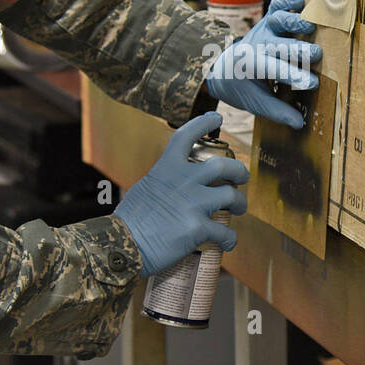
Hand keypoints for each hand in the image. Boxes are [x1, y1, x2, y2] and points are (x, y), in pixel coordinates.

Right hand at [114, 112, 249, 276]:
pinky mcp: (198, 228)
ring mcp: (193, 204)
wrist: (121, 245)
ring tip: (239, 209)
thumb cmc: (129, 221)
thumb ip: (165, 182)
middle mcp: (183, 181)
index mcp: (167, 168)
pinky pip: (226, 232)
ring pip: (232, 196)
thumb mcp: (145, 188)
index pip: (187, 136)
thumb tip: (175, 186)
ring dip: (240, 204)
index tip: (216, 118)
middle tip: (242, 177)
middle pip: (224, 165)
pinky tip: (227, 242)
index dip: (203, 123)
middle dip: (239, 170)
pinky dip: (230, 239)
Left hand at [205, 0, 322, 127]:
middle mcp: (257, 45)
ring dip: (293, 22)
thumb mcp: (255, 103)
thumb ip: (277, 112)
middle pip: (278, 44)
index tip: (311, 83)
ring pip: (276, 20)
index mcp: (251, 66)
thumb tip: (300, 123)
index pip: (273, 70)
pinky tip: (302, 2)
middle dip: (297, 49)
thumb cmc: (242, 86)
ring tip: (310, 25)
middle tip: (317, 55)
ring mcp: (262, 30)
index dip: (293, 76)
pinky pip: (276, 5)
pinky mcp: (267, 20)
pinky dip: (288, 1)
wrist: (222, 66)